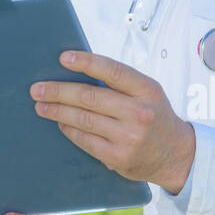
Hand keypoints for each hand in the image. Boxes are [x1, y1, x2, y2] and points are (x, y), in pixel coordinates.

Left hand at [32, 51, 195, 192]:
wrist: (176, 154)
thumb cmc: (154, 116)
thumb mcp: (147, 92)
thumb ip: (119, 83)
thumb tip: (76, 71)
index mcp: (147, 89)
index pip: (112, 70)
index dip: (86, 62)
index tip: (63, 58)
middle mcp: (139, 112)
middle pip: (90, 97)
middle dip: (59, 91)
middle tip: (37, 88)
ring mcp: (129, 137)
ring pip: (84, 119)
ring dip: (57, 111)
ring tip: (41, 105)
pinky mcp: (119, 157)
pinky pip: (85, 140)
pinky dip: (69, 129)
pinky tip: (60, 122)